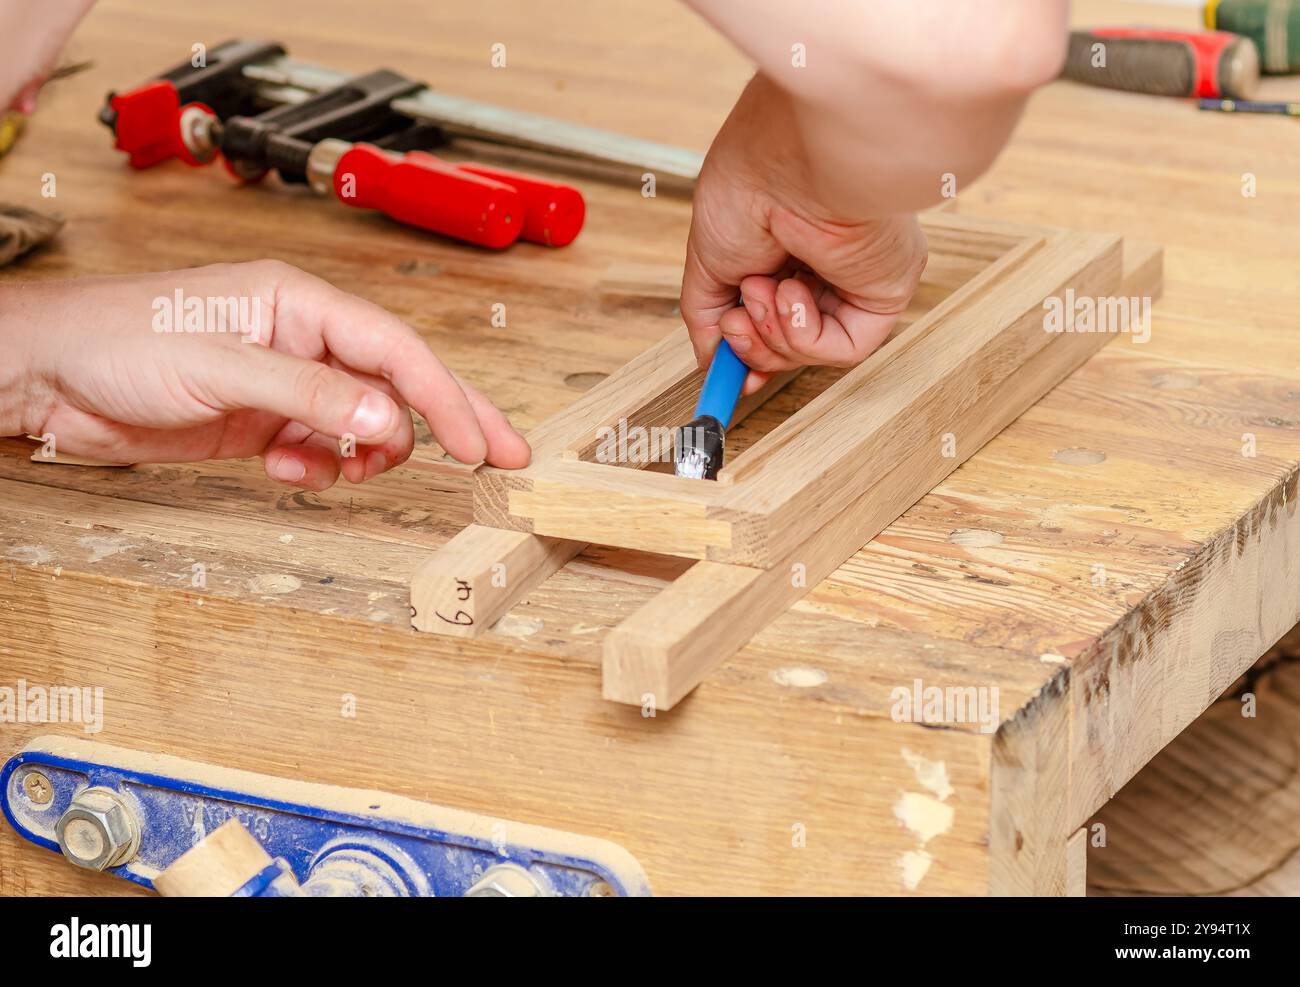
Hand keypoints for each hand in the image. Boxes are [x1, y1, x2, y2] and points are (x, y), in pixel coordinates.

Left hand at [3, 260, 530, 488]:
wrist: (46, 376)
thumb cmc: (116, 341)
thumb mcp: (220, 367)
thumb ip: (309, 394)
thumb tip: (388, 418)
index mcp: (299, 303)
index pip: (396, 349)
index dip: (445, 396)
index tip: (478, 442)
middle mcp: (301, 339)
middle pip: (399, 381)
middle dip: (450, 420)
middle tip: (501, 456)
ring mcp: (284, 382)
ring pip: (362, 423)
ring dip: (362, 456)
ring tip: (334, 471)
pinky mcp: (261, 421)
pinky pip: (321, 450)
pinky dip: (317, 470)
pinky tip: (284, 471)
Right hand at [681, 82, 927, 392]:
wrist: (790, 156)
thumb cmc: (748, 181)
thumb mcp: (708, 258)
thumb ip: (707, 314)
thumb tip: (711, 361)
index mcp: (788, 246)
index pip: (774, 315)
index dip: (751, 350)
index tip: (728, 370)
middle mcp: (826, 263)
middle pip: (790, 342)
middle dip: (754, 345)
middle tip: (735, 322)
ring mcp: (857, 279)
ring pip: (814, 349)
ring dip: (774, 333)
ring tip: (762, 288)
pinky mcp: (884, 291)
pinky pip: (846, 347)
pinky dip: (807, 335)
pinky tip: (793, 294)